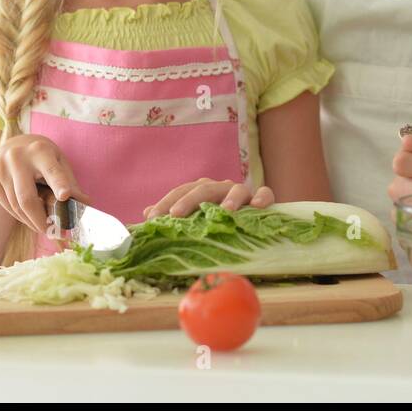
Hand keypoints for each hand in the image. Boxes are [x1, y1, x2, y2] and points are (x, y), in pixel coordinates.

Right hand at [0, 133, 93, 232]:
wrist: (13, 147)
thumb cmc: (43, 157)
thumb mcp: (59, 163)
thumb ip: (70, 184)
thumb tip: (86, 205)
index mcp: (40, 151)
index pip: (51, 170)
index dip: (59, 183)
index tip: (65, 196)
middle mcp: (17, 158)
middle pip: (27, 198)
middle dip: (40, 220)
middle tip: (53, 233)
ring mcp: (0, 169)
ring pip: (17, 206)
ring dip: (32, 221)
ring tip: (44, 226)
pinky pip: (8, 207)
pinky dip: (21, 216)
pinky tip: (30, 217)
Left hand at [143, 179, 274, 218]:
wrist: (253, 222)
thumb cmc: (218, 222)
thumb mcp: (194, 220)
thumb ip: (173, 216)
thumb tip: (146, 213)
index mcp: (202, 191)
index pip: (181, 192)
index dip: (165, 203)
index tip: (151, 217)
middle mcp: (220, 188)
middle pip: (203, 188)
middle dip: (189, 201)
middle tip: (176, 215)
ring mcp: (241, 192)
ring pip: (235, 188)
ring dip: (230, 198)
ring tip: (225, 211)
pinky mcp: (261, 199)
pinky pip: (265, 193)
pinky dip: (262, 197)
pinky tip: (256, 206)